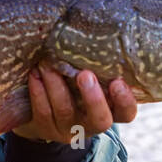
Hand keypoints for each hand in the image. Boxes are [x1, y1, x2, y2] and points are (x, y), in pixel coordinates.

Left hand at [11, 66, 137, 144]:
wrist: (47, 109)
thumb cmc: (77, 84)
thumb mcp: (93, 79)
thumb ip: (100, 67)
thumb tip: (103, 33)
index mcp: (111, 112)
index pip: (126, 113)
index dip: (124, 100)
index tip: (118, 81)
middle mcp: (92, 125)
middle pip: (100, 120)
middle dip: (93, 98)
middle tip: (85, 74)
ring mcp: (69, 129)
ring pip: (65, 110)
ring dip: (56, 85)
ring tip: (48, 63)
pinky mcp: (46, 128)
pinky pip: (42, 111)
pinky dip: (38, 91)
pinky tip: (35, 74)